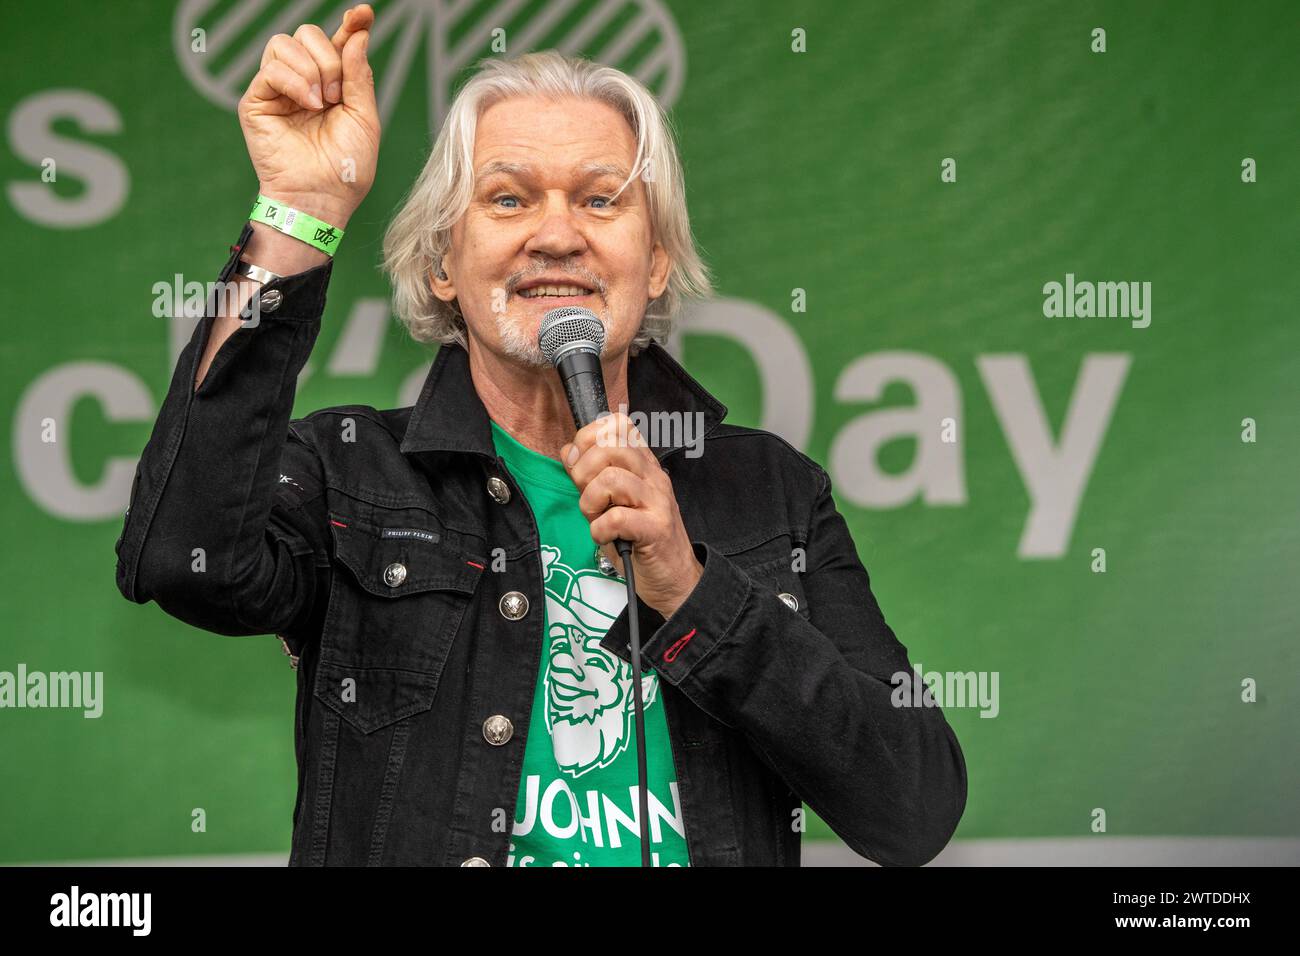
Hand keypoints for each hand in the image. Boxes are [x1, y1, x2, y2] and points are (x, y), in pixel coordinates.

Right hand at [237, 3, 378, 228]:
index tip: (364, 14)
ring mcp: (278, 89)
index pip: (337, 41)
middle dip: (330, 59)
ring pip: (286, 43)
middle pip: (307, 33)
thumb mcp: (365, 117)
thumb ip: (359, 74)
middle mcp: (303, 82)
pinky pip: (272, 67)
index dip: (351, 24)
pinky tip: (308, 104)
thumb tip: (358, 34)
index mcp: (332, 85)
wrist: (323, 197)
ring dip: (312, 69)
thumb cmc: (346, 167)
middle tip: (338, 96)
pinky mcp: (257, 101)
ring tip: (322, 104)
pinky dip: (294, 81)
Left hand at [561, 414, 704, 617]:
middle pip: (610, 446)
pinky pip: (616, 517)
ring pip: (611, 479)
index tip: (578, 463)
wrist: (673, 578)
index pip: (618, 424)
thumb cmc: (639, 540)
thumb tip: (568, 452)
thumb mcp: (611, 502)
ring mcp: (658, 501)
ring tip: (597, 518)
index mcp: (643, 465)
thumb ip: (591, 476)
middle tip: (587, 497)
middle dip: (583, 471)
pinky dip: (600, 529)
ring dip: (591, 502)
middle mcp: (653, 476)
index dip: (589, 437)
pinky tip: (605, 536)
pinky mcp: (656, 528)